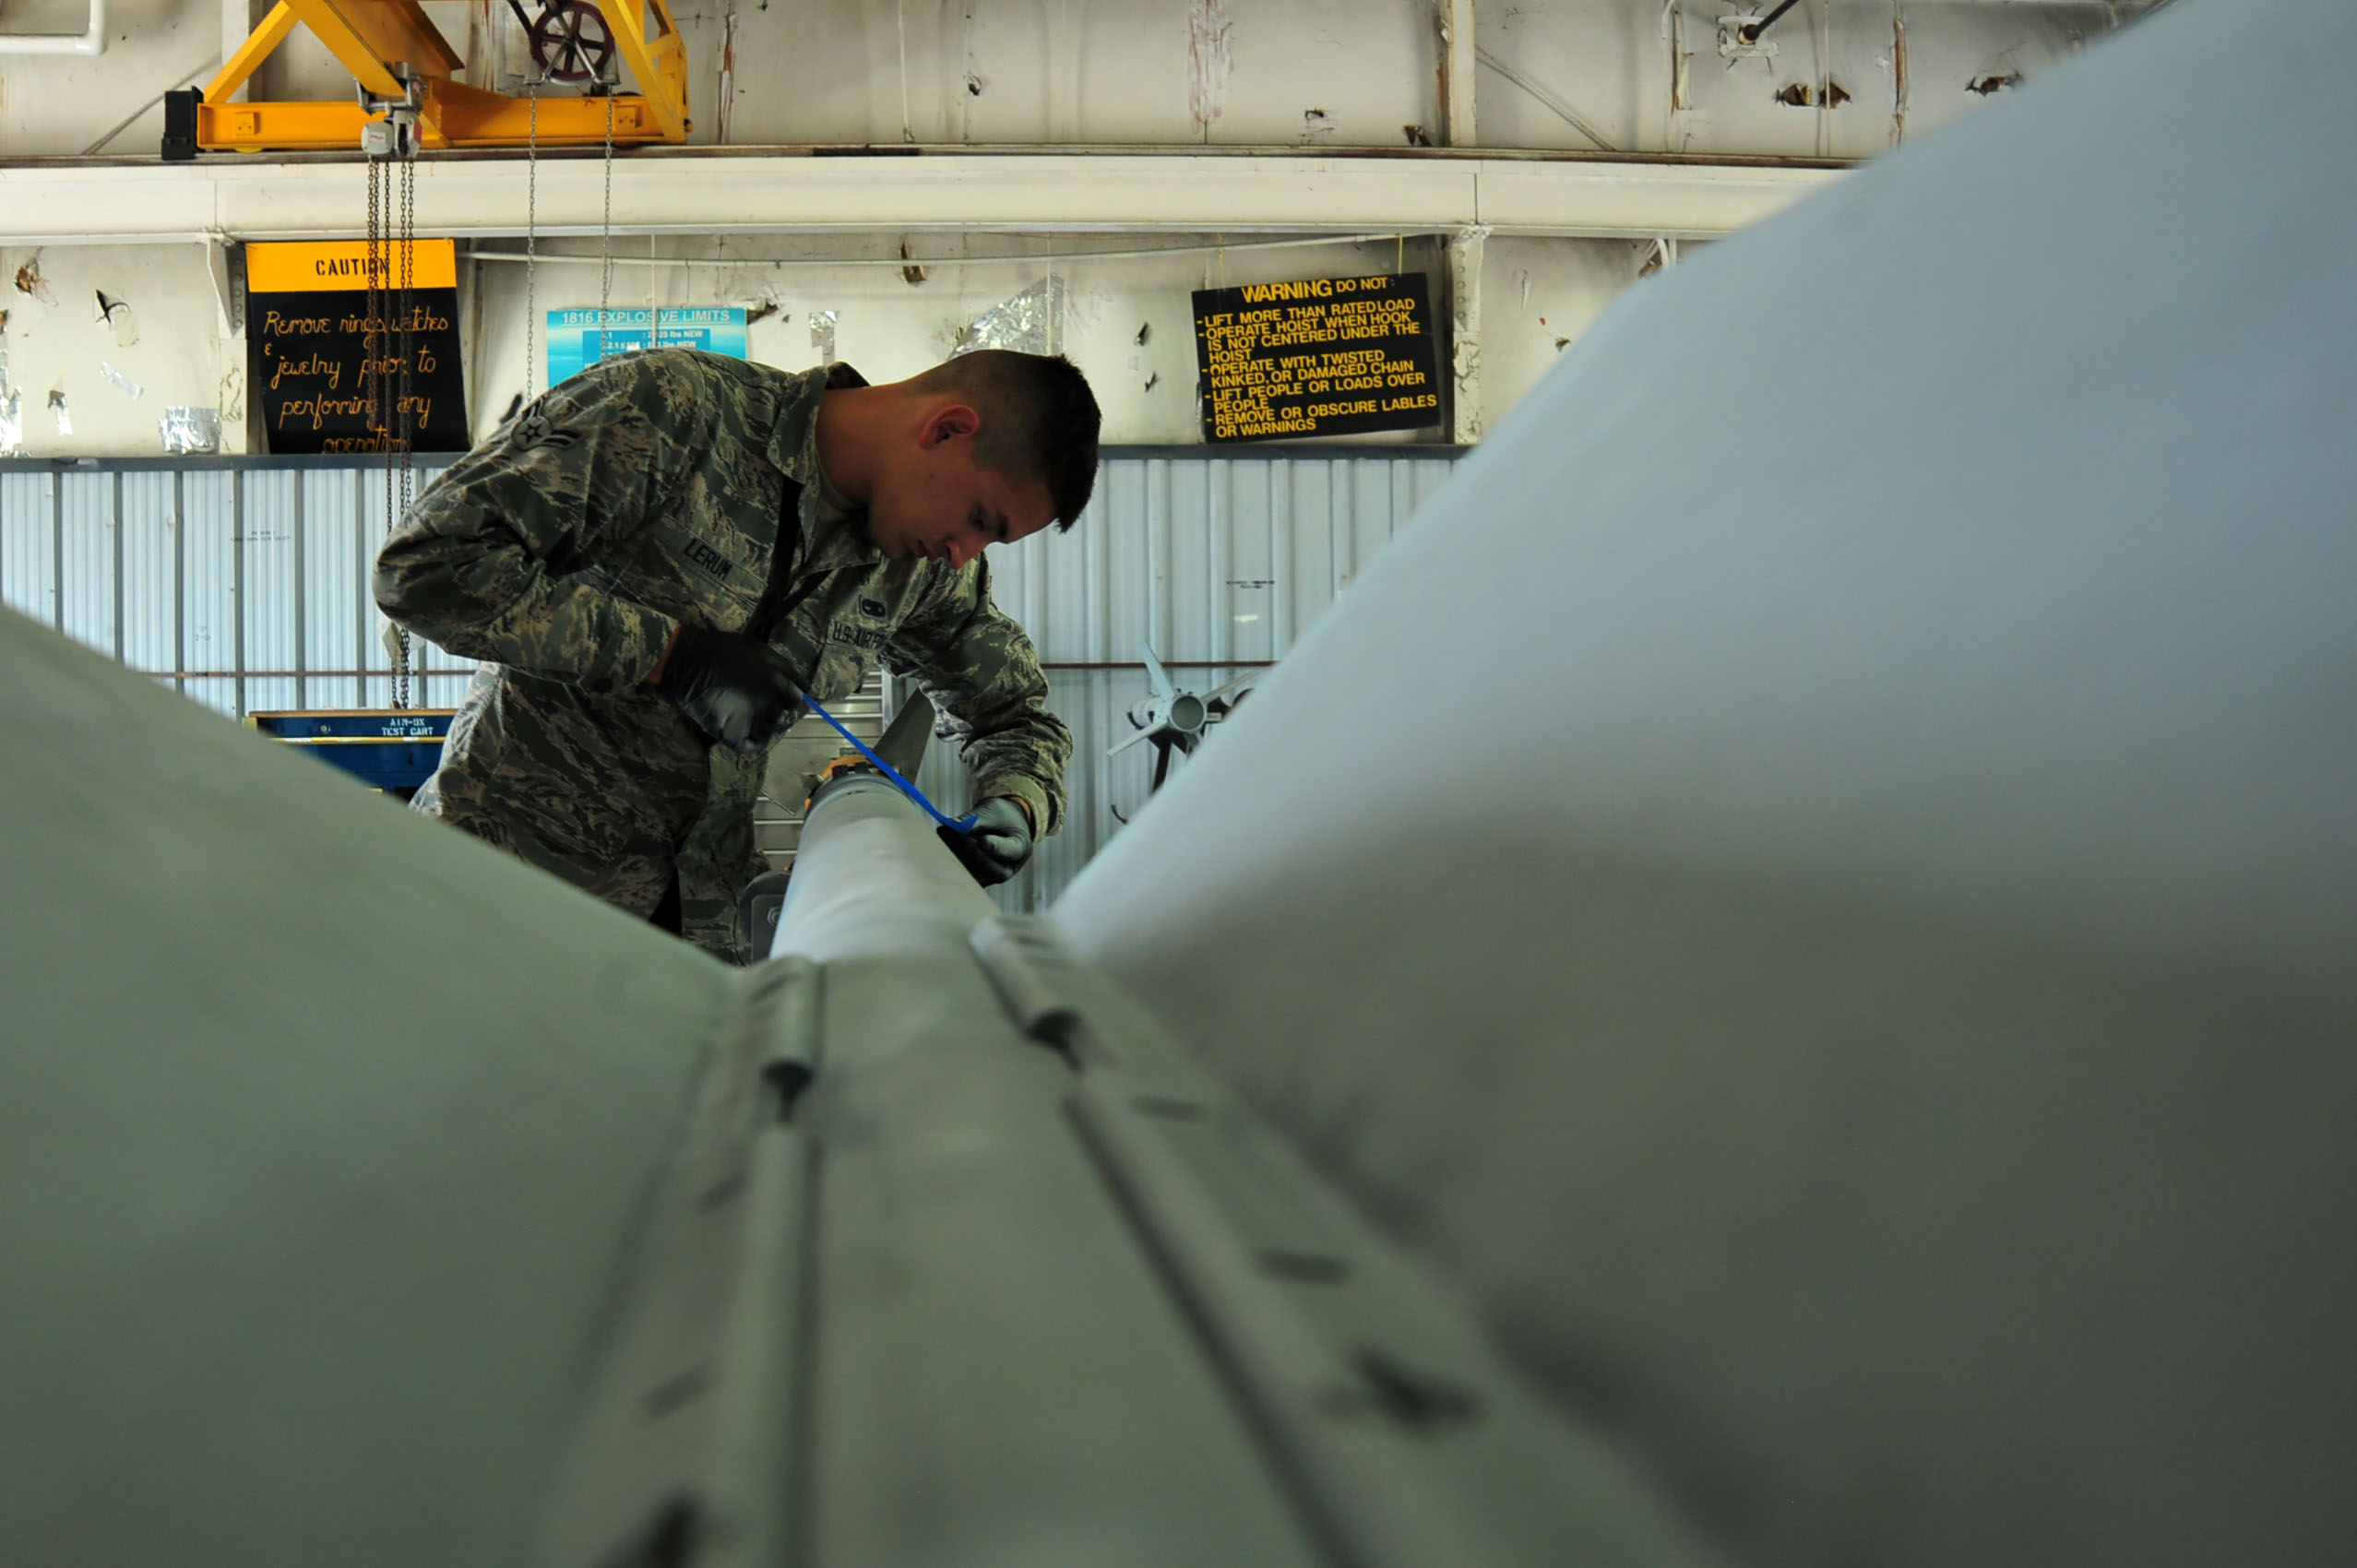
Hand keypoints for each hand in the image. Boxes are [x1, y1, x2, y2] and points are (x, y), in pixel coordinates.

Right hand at [654, 626, 805, 752]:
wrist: (685, 661)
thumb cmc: (724, 650)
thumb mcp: (759, 649)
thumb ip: (786, 668)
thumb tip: (806, 687)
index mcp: (774, 684)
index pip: (796, 700)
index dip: (791, 697)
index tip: (785, 695)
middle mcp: (765, 705)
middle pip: (782, 715)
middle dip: (777, 708)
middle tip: (763, 700)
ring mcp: (748, 721)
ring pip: (768, 729)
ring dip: (766, 723)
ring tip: (753, 712)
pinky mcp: (729, 733)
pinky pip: (751, 746)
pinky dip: (755, 744)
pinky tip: (753, 735)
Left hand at [940, 795, 1034, 885]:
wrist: (1000, 823)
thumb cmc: (999, 815)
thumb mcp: (991, 811)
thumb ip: (974, 820)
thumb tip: (951, 826)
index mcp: (1021, 848)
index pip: (1010, 851)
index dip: (994, 847)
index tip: (980, 840)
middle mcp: (1008, 867)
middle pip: (992, 869)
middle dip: (973, 853)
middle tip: (959, 835)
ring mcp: (992, 876)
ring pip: (975, 875)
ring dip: (958, 856)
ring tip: (947, 834)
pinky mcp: (976, 878)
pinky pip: (963, 874)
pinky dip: (951, 858)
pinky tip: (943, 842)